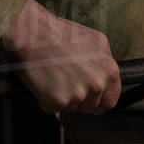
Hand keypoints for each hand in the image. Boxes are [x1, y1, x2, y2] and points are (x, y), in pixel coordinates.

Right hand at [1, 0, 121, 114]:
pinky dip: (47, 99)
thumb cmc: (61, 34)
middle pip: (90, 107)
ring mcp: (79, 95)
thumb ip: (105, 63)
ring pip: (72, 109)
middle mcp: (97, 85)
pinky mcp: (59, 102)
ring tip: (55, 76)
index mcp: (109, 71)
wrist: (34, 34)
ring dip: (63, 99)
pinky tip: (46, 81)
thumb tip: (105, 79)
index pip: (110, 101)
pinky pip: (53, 108)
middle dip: (78, 97)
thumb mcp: (96, 41)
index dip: (97, 98)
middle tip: (65, 78)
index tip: (87, 92)